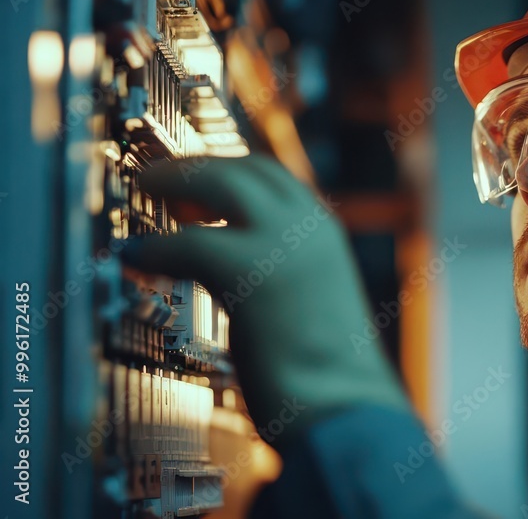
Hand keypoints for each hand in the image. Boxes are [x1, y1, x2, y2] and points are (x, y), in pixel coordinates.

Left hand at [121, 155, 409, 447]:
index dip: (230, 171)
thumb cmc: (330, 375)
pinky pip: (186, 242)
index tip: (199, 183)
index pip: (274, 178)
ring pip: (215, 180)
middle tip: (159, 179)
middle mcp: (307, 226)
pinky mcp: (248, 272)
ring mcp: (281, 242)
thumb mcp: (314, 302)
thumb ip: (286, 275)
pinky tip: (135, 256)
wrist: (347, 408)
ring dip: (172, 181)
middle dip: (196, 166)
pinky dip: (153, 248)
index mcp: (325, 234)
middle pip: (243, 167)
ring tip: (142, 193)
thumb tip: (247, 277)